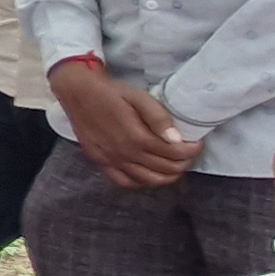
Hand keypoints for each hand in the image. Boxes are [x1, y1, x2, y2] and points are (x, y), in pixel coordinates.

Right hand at [50, 63, 201, 187]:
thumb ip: (158, 118)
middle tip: (188, 154)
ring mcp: (112, 161)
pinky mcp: (101, 162)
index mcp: (136, 137)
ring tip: (175, 166)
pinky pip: (125, 181)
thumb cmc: (111, 92)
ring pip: (147, 180)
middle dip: (182, 163)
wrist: (78, 93)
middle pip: (163, 168)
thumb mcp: (138, 97)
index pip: (172, 153)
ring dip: (166, 176)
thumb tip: (176, 139)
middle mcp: (125, 153)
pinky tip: (149, 175)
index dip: (190, 151)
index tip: (196, 144)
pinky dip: (142, 183)